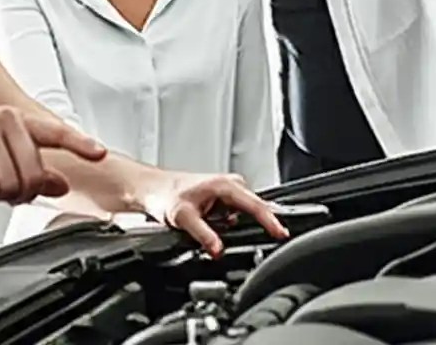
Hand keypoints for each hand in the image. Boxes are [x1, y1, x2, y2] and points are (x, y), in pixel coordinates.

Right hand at [0, 106, 107, 204]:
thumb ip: (31, 171)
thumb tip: (61, 183)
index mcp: (18, 122)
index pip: (56, 132)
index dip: (80, 144)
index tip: (100, 153)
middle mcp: (6, 119)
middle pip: (34, 174)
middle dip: (19, 193)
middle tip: (0, 191)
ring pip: (12, 183)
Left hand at [142, 172, 290, 257]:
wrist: (154, 189)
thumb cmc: (166, 195)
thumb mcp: (183, 218)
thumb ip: (204, 235)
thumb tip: (219, 249)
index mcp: (225, 185)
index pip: (257, 205)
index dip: (271, 221)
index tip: (281, 234)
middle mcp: (231, 185)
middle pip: (257, 209)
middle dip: (258, 226)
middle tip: (256, 241)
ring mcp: (229, 192)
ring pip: (246, 214)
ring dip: (240, 226)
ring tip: (214, 228)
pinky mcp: (225, 200)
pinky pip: (238, 215)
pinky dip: (232, 225)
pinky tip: (215, 227)